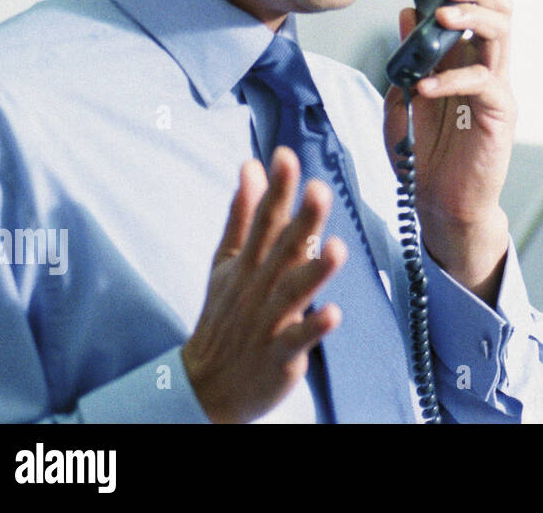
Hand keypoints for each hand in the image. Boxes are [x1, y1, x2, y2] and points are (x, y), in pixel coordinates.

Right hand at [182, 148, 344, 423]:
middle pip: (282, 249)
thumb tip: (251, 165)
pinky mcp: (280, 355)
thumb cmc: (225, 315)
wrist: (205, 386)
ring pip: (293, 292)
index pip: (264, 219)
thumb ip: (243, 214)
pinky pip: (297, 340)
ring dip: (314, 270)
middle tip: (319, 189)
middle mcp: (259, 287)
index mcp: (249, 262)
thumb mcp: (227, 261)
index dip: (276, 188)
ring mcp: (268, 321)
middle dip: (301, 220)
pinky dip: (314, 327)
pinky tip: (333, 312)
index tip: (284, 156)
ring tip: (337, 248)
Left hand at [384, 0, 514, 302]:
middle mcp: (486, 69)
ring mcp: (496, 90)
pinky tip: (425, 87)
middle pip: (499, 11)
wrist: (440, 206)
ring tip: (441, 17)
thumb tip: (404, 13)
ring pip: (501, 35)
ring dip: (471, 18)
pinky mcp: (500, 115)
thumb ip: (406, 58)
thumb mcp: (404, 98)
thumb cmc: (426, 156)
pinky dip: (451, 79)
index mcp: (464, 61)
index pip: (477, 9)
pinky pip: (483, 82)